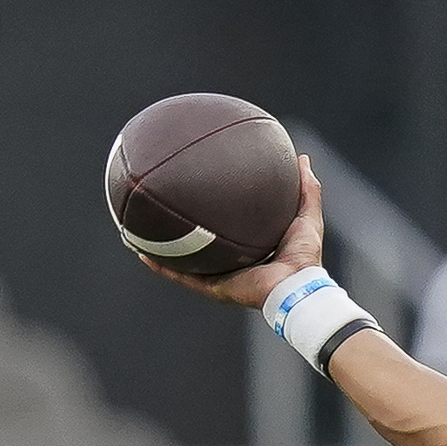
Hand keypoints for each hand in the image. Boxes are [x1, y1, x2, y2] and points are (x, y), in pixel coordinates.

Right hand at [137, 155, 325, 308]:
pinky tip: (143, 253)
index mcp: (251, 249)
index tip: (200, 192)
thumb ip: (305, 189)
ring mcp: (220, 277)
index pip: (226, 228)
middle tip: (163, 207)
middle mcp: (232, 264)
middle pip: (200, 244)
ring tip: (140, 231)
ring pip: (184, 262)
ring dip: (162, 248)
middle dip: (181, 229)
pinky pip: (182, 277)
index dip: (213, 213)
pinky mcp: (214, 287)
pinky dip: (162, 267)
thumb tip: (301, 158)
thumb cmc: (305, 256)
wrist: (297, 285)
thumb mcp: (306, 216)